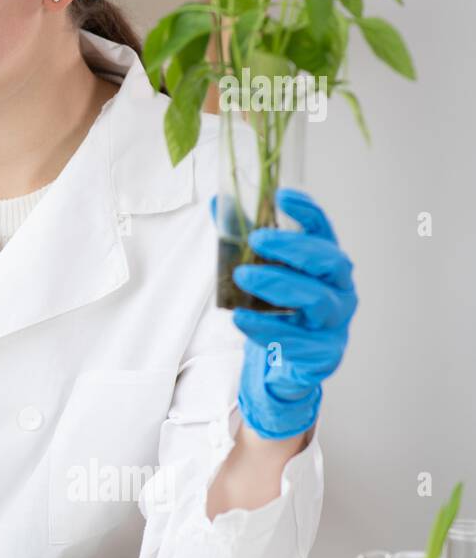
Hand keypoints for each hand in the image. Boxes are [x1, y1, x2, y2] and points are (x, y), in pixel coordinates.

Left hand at [212, 188, 358, 438]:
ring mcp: (335, 322)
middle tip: (256, 239)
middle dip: (293, 247)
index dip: (307, 211)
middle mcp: (339, 289)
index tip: (282, 195)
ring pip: (317, 299)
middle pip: (328, 261)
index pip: (323, 231)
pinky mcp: (324, 353)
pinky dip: (267, 328)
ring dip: (278, 284)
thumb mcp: (261, 272)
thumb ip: (242, 240)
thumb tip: (218, 204)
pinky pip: (298, 340)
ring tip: (241, 275)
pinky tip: (241, 318)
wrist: (288, 362)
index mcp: (326, 264)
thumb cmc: (279, 310)